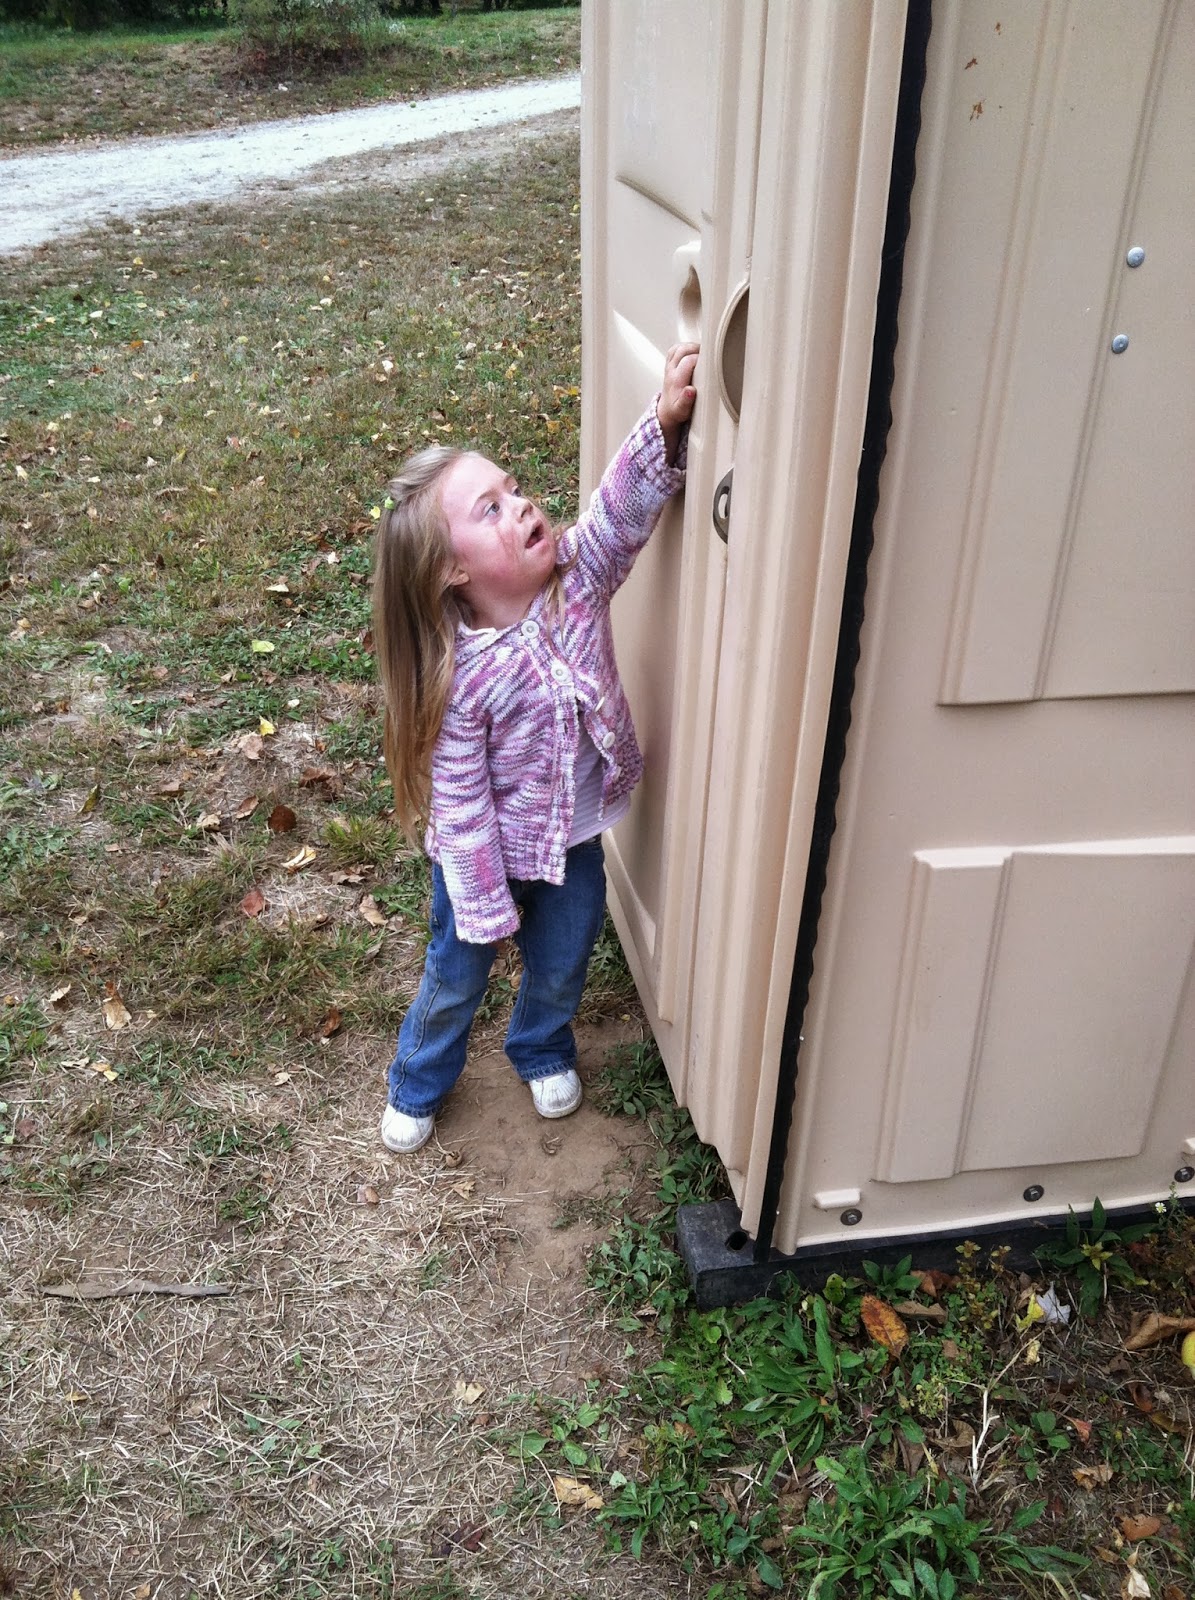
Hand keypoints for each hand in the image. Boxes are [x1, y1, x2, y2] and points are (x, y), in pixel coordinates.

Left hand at [657, 341, 698, 463]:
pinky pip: (675, 349)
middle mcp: (671, 371)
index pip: (688, 361)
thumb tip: (690, 390)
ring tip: (702, 353)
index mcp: (675, 380)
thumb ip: (686, 401)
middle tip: (708, 355)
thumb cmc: (677, 411)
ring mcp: (669, 366)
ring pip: (678, 347)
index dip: (700, 358)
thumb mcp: (682, 411)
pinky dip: (685, 347)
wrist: (667, 411)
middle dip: (696, 348)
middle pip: (682, 350)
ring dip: (691, 346)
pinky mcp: (669, 364)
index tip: (710, 363)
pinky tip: (694, 353)